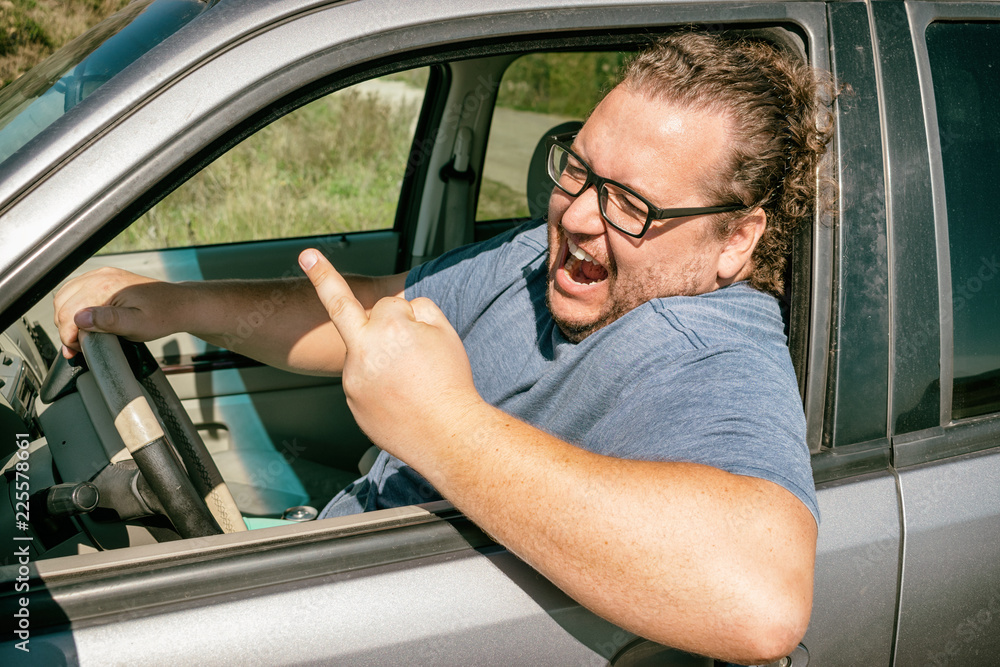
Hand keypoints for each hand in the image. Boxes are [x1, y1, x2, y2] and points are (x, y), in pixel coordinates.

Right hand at [53, 267, 179, 357]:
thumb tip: (80, 318)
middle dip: (66, 328)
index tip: (77, 351)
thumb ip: (109, 322)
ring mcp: (101, 275)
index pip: (69, 312)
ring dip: (66, 317)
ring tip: (79, 336)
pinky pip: (76, 291)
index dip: (69, 336)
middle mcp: (100, 277)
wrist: (179, 304)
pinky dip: (73, 306)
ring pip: (65, 296)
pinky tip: (82, 321)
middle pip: (62, 304)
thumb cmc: (162, 316)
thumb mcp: (137, 325)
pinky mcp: (104, 278)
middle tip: (78, 347)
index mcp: (106, 287)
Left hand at [298, 248, 479, 460]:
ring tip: (412, 382)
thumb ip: (420, 310)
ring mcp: (353, 380)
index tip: (330, 268)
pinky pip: (364, 382)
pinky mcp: (352, 403)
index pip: (388, 304)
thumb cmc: (449, 384)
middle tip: (307, 256)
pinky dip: (379, 384)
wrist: (447, 435)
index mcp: (387, 328)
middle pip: (347, 311)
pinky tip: (401, 398)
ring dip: (381, 358)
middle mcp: (362, 351)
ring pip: (363, 354)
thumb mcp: (445, 335)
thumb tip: (404, 309)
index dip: (407, 315)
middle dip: (322, 277)